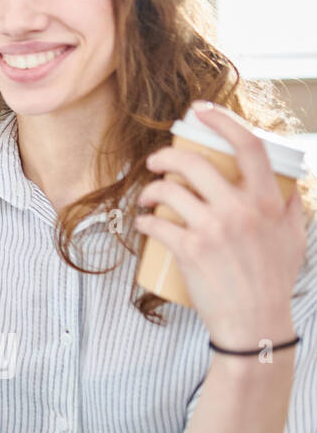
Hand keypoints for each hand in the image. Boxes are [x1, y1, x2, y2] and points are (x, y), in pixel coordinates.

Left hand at [135, 102, 305, 348]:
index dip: (224, 121)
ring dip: (150, 188)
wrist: (255, 321)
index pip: (249, 147)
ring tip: (146, 196)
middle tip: (156, 161)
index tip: (202, 111)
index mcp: (268, 202)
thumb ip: (289, 207)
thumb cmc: (273, 278)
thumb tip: (285, 183)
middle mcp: (241, 211)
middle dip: (167, 156)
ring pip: (168, 191)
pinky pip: (155, 223)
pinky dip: (142, 220)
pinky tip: (141, 222)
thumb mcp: (292, 237)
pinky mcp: (190, 250)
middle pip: (195, 164)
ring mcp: (213, 230)